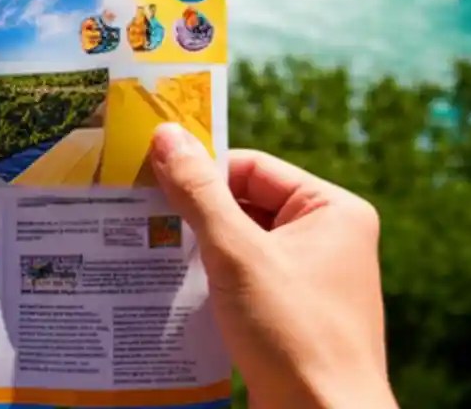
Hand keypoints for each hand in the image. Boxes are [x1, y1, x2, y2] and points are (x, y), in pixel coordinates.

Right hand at [148, 124, 396, 408]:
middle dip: (194, 212)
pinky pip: (242, 277)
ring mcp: (310, 277)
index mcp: (332, 210)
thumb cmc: (292, 335)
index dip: (201, 172)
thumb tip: (165, 135)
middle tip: (139, 215)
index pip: (251, 166)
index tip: (149, 181)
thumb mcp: (237, 255)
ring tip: (148, 250)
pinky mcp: (291, 312)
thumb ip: (199, 193)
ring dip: (197, 248)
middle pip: (243, 202)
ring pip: (238, 242)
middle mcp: (328, 237)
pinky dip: (209, 280)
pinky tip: (172, 287)